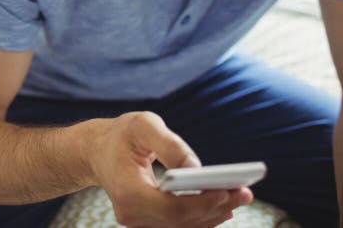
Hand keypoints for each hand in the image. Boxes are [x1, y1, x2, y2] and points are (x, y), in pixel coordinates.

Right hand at [88, 111, 252, 226]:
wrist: (97, 151)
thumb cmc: (122, 134)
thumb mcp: (143, 125)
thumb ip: (170, 144)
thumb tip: (197, 169)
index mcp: (126, 190)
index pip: (170, 208)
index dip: (200, 202)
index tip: (226, 191)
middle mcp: (130, 214)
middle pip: (180, 221)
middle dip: (214, 207)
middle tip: (245, 193)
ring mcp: (137, 221)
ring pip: (181, 227)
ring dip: (212, 214)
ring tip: (239, 198)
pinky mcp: (146, 222)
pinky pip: (177, 225)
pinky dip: (200, 217)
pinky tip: (221, 206)